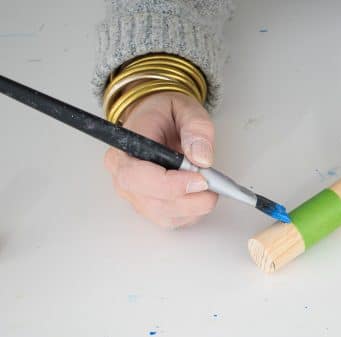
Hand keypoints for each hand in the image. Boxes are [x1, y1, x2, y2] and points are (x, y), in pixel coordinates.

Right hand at [103, 91, 217, 227]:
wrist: (158, 121)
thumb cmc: (165, 115)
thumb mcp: (185, 109)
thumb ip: (196, 128)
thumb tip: (201, 158)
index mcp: (123, 150)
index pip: (137, 177)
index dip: (170, 184)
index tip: (200, 179)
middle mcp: (123, 177)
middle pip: (152, 203)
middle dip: (188, 200)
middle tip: (213, 185)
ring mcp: (136, 196)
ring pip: (164, 216)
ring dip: (194, 208)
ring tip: (211, 187)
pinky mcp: (151, 207)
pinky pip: (173, 220)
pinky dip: (193, 212)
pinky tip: (202, 195)